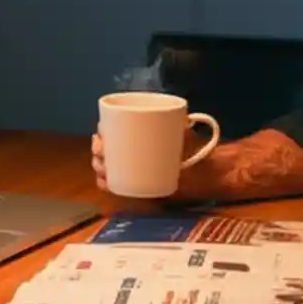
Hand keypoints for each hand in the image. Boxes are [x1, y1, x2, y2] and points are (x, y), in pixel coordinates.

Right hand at [90, 128, 209, 197]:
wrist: (205, 171)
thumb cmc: (194, 147)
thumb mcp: (186, 132)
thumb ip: (182, 123)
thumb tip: (182, 118)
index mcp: (135, 131)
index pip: (110, 128)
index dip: (101, 132)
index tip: (101, 136)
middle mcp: (129, 148)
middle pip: (103, 148)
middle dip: (97, 150)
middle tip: (103, 153)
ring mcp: (130, 167)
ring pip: (105, 166)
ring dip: (99, 167)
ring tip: (104, 168)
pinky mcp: (134, 185)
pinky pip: (114, 184)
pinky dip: (106, 183)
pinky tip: (105, 182)